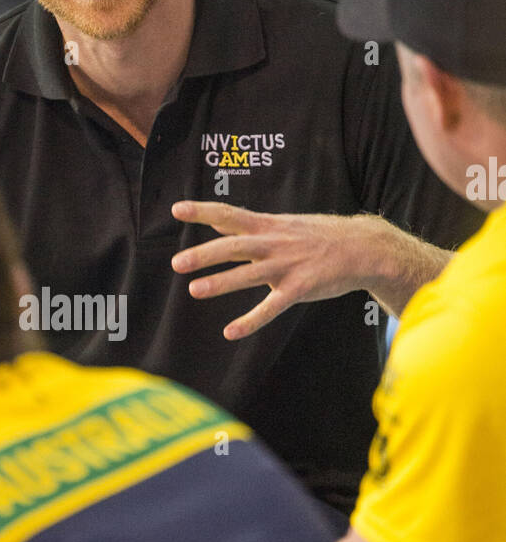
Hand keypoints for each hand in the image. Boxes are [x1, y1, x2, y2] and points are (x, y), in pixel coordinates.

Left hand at [171, 201, 371, 339]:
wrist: (364, 248)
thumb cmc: (318, 235)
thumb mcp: (282, 223)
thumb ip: (246, 225)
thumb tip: (215, 217)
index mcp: (268, 225)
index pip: (230, 214)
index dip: (203, 211)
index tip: (177, 209)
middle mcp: (275, 243)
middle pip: (235, 246)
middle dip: (205, 254)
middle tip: (177, 263)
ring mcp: (287, 266)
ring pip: (250, 275)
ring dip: (221, 283)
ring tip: (195, 289)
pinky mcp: (300, 288)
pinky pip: (271, 307)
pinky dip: (251, 320)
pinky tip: (230, 332)